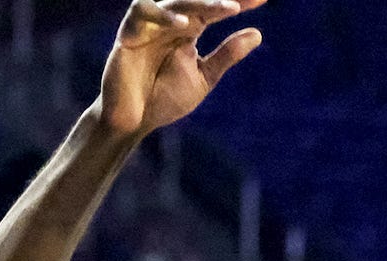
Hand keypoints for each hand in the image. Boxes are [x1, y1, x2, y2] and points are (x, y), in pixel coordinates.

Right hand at [96, 0, 264, 139]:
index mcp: (188, 28)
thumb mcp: (203, 78)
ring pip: (175, 1)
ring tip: (228, 9)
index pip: (215, 8)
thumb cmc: (163, 100)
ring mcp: (149, 24)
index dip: (239, 1)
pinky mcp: (129, 32)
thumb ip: (226, 55)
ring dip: (202, 2)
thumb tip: (258, 34)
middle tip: (243, 2)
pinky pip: (144, 12)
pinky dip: (164, 15)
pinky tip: (185, 24)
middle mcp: (170, 21)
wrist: (132, 122)